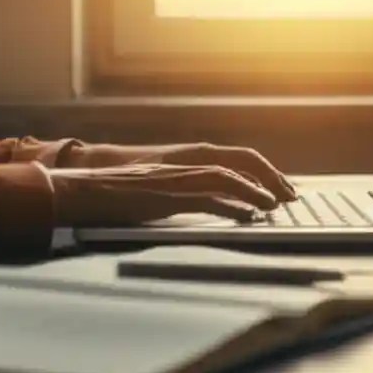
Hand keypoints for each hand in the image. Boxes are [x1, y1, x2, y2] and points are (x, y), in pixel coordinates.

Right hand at [49, 164, 279, 225]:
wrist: (83, 190)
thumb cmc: (114, 193)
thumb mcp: (156, 187)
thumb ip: (182, 190)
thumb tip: (212, 204)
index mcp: (181, 159)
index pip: (231, 157)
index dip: (258, 170)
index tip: (278, 185)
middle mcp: (183, 163)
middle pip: (237, 161)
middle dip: (268, 176)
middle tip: (290, 194)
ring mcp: (176, 177)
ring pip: (227, 176)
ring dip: (256, 189)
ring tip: (276, 204)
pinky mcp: (167, 195)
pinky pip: (209, 197)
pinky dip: (233, 204)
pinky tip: (249, 214)